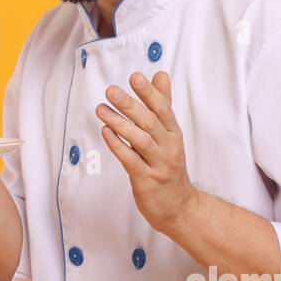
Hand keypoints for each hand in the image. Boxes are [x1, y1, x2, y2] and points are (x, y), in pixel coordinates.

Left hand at [96, 71, 197, 233]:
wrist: (179, 206)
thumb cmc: (169, 165)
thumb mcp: (170, 133)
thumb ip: (163, 104)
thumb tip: (161, 74)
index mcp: (173, 133)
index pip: (162, 108)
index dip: (149, 93)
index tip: (135, 77)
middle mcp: (168, 146)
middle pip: (150, 122)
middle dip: (130, 105)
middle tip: (111, 91)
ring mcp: (158, 164)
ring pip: (140, 140)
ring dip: (119, 124)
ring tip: (101, 110)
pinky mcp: (147, 180)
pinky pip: (131, 160)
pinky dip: (118, 146)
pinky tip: (106, 133)